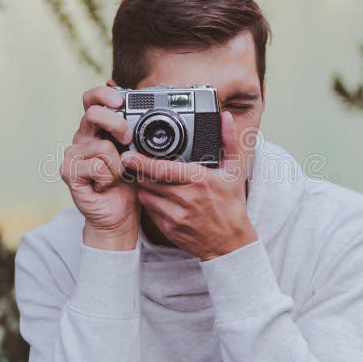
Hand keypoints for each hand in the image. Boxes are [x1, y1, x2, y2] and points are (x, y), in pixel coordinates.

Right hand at [61, 85, 138, 249]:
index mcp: (97, 128)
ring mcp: (73, 154)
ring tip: (116, 177)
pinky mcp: (69, 172)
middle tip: (128, 139)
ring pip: (102, 146)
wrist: (119, 215)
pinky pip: (96, 166)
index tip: (121, 101)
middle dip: (116, 124)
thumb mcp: (139, 154)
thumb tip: (149, 111)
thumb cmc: (129, 184)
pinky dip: (109, 178)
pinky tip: (105, 186)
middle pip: (92, 114)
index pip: (92, 99)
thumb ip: (137, 133)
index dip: (104, 94)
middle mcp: (82, 137)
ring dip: (118, 165)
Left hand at [120, 111, 256, 260]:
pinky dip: (150, 202)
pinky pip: (150, 211)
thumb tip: (225, 117)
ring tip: (150, 180)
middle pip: (148, 181)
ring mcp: (176, 216)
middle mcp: (186, 199)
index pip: (162, 169)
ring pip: (146, 196)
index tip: (129, 155)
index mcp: (199, 181)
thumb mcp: (233, 171)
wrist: (230, 243)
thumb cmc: (231, 205)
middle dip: (141, 171)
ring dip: (144, 187)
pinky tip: (158, 197)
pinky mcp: (169, 229)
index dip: (141, 161)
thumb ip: (228, 141)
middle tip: (137, 164)